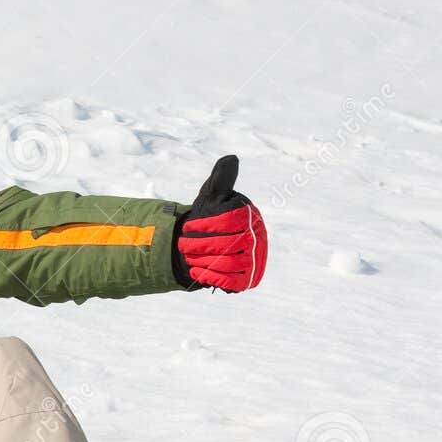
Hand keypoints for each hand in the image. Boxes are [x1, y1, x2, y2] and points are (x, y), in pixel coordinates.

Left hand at [174, 155, 267, 292]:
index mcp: (250, 215)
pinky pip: (232, 282)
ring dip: (204, 262)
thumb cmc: (208, 217)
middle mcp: (258, 236)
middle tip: (183, 246)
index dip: (205, 226)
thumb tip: (231, 159)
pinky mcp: (249, 278)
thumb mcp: (211, 195)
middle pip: (229, 244)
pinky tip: (197, 271)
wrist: (205, 245)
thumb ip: (221, 178)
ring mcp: (256, 259)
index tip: (188, 228)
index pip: (229, 222)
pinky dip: (212, 278)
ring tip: (189, 259)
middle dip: (201, 246)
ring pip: (230, 263)